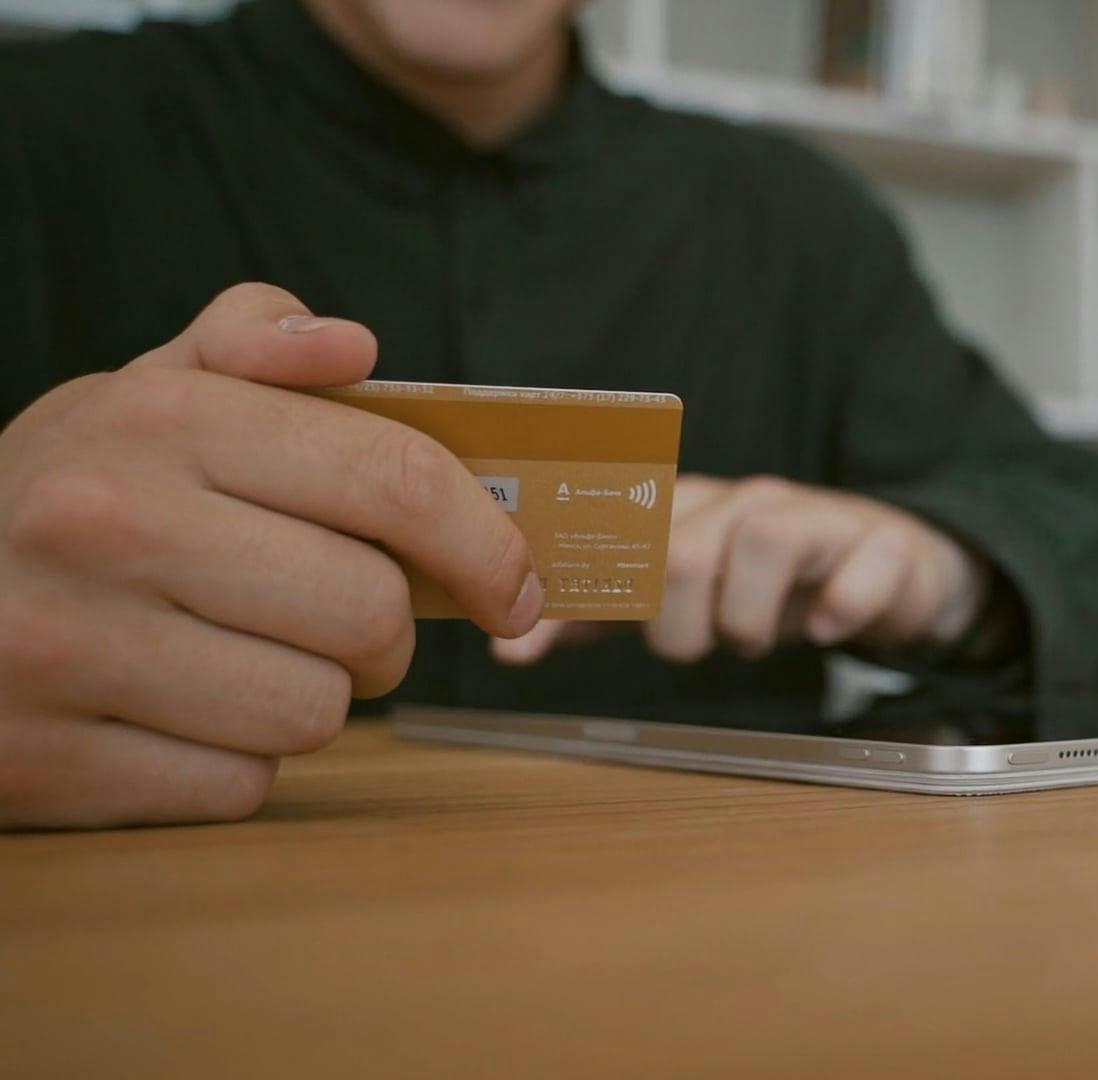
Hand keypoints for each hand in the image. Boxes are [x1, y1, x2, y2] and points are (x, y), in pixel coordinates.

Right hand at [0, 284, 542, 828]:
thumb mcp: (144, 396)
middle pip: (371, 613)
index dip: (487, 544)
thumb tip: (354, 346)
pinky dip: (230, 766)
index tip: (516, 587)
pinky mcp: (46, 763)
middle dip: (385, 630)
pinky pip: (238, 789)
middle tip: (344, 621)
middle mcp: (107, 526)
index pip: (394, 478)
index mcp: (161, 421)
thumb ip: (253, 347)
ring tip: (242, 661)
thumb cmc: (69, 494)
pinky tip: (174, 717)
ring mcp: (67, 649)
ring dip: (309, 700)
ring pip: (315, 713)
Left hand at [492, 474, 993, 666]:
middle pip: (685, 547)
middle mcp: (749, 502)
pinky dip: (842, 607)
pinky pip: (860, 570)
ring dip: (749, 620)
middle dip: (679, 626)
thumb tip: (510, 647)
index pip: (613, 532)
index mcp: (691, 510)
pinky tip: (828, 628)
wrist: (890, 566)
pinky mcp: (883, 546)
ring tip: (757, 641)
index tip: (527, 643)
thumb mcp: (682, 597)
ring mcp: (819, 519)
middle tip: (701, 645)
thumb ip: (602, 614)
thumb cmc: (772, 583)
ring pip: (764, 542)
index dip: (575, 590)